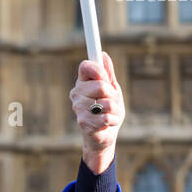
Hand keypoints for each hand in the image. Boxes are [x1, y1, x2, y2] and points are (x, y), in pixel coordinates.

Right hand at [69, 52, 124, 173]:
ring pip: (106, 102)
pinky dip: (113, 120)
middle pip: (101, 85)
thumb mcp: (112, 90)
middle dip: (112, 94)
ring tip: (110, 114)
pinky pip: (107, 117)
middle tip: (111, 101)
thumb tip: (103, 55)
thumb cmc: (108, 110)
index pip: (86, 66)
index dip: (98, 70)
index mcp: (83, 82)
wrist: (104, 136)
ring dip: (115, 109)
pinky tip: (108, 124)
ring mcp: (79, 109)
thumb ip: (108, 74)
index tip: (105, 76)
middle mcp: (77, 94)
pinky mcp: (84, 123)